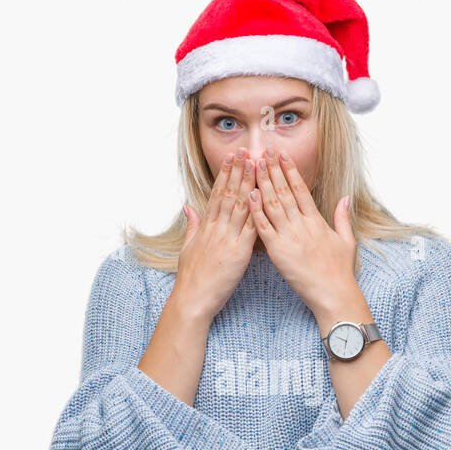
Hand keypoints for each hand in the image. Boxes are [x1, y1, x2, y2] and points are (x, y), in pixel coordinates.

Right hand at [171, 149, 258, 322]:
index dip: (225, 174)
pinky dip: (256, 211)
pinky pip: (250, 228)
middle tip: (246, 150)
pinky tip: (262, 195)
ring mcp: (227, 239)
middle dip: (239, 171)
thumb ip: (192, 225)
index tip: (232, 157)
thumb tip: (188, 207)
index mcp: (206, 227)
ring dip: (249, 183)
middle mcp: (216, 228)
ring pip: (239, 205)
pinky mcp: (238, 253)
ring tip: (256, 163)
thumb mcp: (188, 247)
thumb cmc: (191, 277)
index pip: (217, 194)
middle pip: (229, 194)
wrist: (192, 298)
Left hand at [248, 146, 357, 318]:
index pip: (301, 189)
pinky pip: (264, 227)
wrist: (333, 293)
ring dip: (262, 183)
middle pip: (284, 191)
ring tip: (253, 165)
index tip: (282, 155)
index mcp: (317, 221)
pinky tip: (249, 194)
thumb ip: (343, 217)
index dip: (290, 170)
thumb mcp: (347, 241)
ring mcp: (289, 237)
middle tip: (262, 151)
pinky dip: (256, 210)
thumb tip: (345, 198)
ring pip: (273, 204)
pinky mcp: (278, 251)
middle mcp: (302, 225)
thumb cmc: (340, 270)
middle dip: (272, 170)